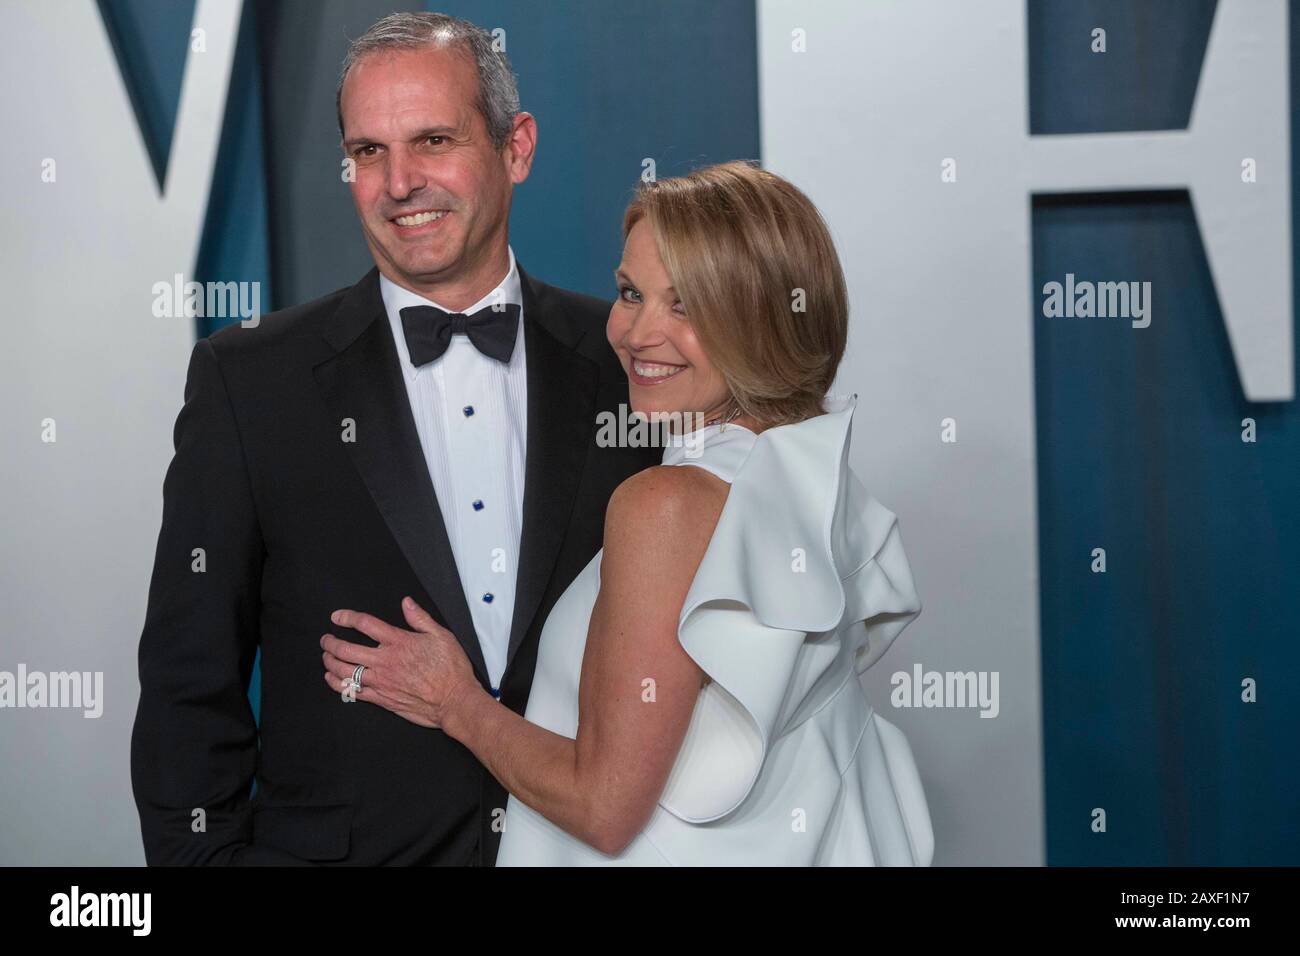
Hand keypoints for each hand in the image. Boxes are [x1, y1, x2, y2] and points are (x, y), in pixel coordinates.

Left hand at [320, 596, 479, 729]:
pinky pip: (352, 691)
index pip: (365, 624)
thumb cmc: (451, 669)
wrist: (454, 701)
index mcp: (398, 642)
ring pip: (345, 671)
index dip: (347, 618)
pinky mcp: (381, 699)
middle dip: (331, 643)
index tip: (337, 617)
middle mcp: (385, 661)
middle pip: (346, 649)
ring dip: (330, 662)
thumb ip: (420, 618)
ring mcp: (381, 682)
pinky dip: (337, 684)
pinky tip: (333, 679)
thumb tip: (406, 603)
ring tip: (326, 657)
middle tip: (326, 639)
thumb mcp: (441, 636)